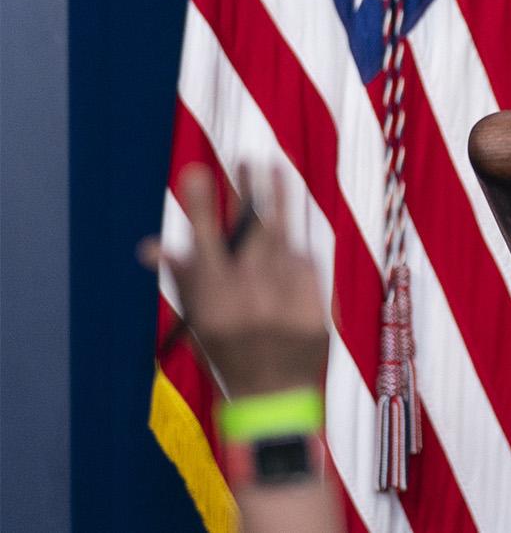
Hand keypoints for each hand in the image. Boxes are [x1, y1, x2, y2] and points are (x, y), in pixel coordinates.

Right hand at [142, 164, 328, 397]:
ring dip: (279, 201)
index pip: (203, 242)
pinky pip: (305, 263)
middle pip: (252, 231)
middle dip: (250, 190)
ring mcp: (287, 300)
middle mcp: (251, 297)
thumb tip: (150, 246)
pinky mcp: (316, 302)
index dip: (199, 206)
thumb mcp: (198, 322)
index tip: (196, 169)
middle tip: (249, 157)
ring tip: (275, 170)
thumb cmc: (228, 354)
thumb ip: (183, 280)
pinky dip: (294, 252)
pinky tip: (288, 243)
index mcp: (214, 301)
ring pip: (284, 238)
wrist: (274, 396)